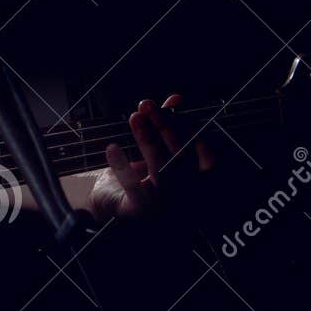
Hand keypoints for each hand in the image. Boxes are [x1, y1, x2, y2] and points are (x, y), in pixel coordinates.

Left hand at [88, 94, 217, 222]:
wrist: (107, 203)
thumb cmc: (137, 173)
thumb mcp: (155, 147)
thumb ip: (168, 124)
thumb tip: (175, 99)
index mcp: (196, 180)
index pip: (203, 152)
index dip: (191, 127)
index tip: (174, 105)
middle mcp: (186, 196)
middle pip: (182, 159)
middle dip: (166, 127)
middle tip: (148, 106)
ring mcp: (165, 206)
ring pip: (161, 170)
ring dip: (148, 141)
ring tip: (134, 118)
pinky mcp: (139, 211)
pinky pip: (132, 187)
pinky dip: (122, 166)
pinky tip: (112, 148)